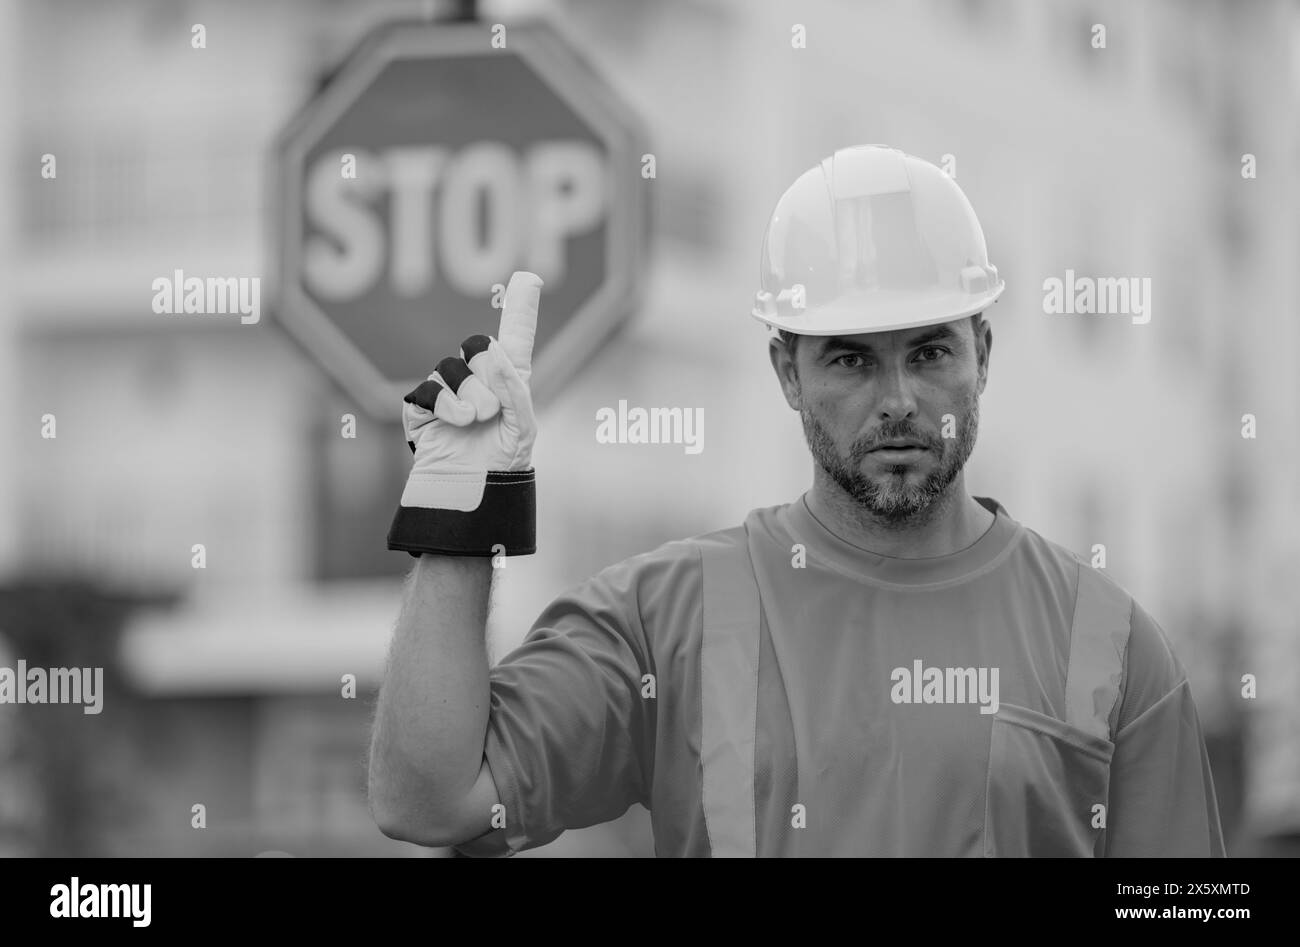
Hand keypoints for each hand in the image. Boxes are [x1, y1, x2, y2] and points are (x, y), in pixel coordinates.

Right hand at [387, 271, 542, 556]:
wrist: (470, 498)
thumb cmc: (502, 466)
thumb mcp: (523, 426)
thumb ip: (515, 386)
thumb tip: (491, 355)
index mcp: (510, 381)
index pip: (515, 334)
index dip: (521, 304)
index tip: (527, 275)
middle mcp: (477, 380)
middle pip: (477, 344)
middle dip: (487, 373)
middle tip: (491, 409)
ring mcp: (446, 392)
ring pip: (450, 366)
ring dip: (468, 395)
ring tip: (474, 422)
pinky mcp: (419, 408)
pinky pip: (427, 388)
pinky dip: (444, 405)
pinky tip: (455, 424)